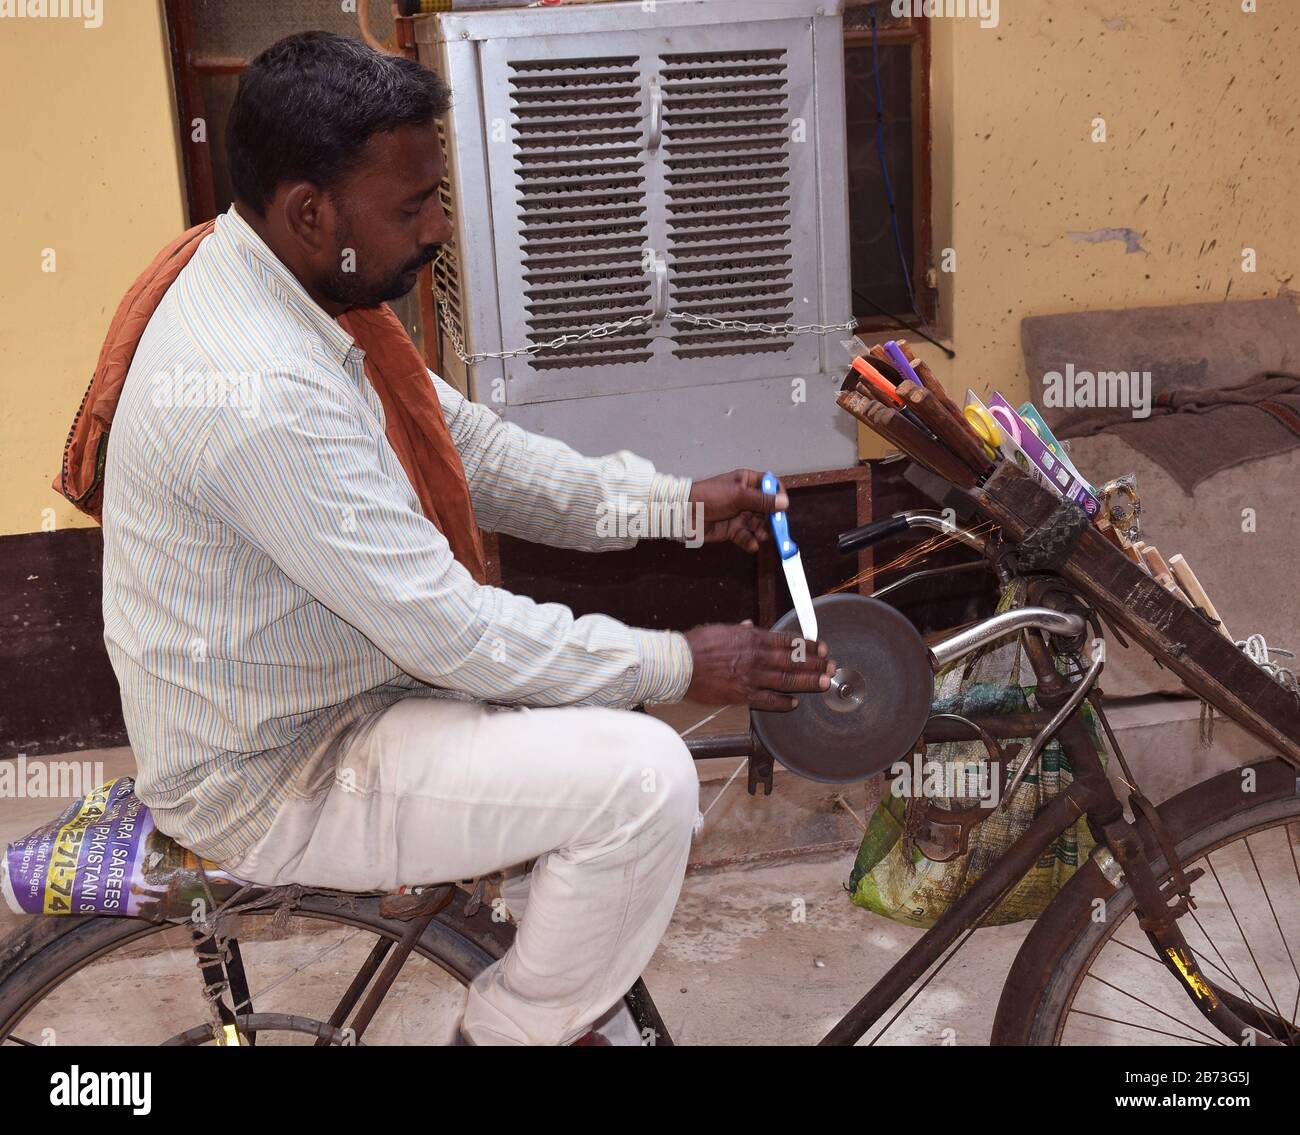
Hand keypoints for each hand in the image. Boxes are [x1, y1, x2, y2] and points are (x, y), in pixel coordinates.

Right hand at [684, 622, 835, 710]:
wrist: (680, 665)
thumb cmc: (697, 645)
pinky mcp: (742, 695)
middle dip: (816, 664)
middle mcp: (756, 657)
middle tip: (831, 666)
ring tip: (824, 682)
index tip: (821, 648)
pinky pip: (768, 700)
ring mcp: (751, 677)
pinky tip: (794, 703)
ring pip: (787, 680)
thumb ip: (741, 630)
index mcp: (752, 638)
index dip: (808, 645)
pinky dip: (783, 702)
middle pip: (794, 661)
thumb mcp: (722, 629)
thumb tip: (750, 626)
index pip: (788, 641)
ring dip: (808, 682)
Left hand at [688, 468, 786, 552]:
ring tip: (762, 536)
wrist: (685, 514)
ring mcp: (739, 515)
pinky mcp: (732, 530)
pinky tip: (752, 545)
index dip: (778, 495)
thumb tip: (785, 503)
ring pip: (759, 525)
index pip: (770, 486)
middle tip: (776, 528)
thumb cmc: (710, 497)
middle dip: (772, 519)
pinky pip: (746, 537)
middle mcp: (745, 498)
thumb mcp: (738, 496)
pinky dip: (750, 542)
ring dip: (763, 531)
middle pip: (768, 509)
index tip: (783, 506)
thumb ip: (762, 500)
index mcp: (747, 482)